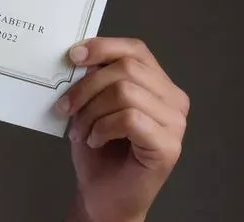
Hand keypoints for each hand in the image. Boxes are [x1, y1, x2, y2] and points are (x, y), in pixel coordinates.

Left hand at [55, 38, 189, 221]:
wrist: (103, 195)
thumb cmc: (98, 150)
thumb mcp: (92, 103)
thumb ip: (95, 77)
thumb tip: (80, 54)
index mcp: (159, 85)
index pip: (135, 50)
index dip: (103, 47)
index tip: (73, 56)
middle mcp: (174, 101)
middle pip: (126, 69)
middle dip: (87, 86)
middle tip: (66, 108)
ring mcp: (176, 124)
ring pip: (125, 92)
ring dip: (91, 111)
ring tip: (81, 131)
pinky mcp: (169, 146)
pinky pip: (129, 119)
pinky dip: (102, 128)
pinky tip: (96, 141)